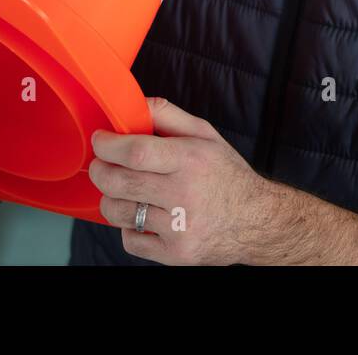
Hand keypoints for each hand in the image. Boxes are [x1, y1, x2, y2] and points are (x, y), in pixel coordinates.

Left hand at [88, 97, 275, 264]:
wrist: (258, 221)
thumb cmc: (227, 175)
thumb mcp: (206, 135)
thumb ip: (168, 115)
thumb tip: (134, 104)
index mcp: (191, 160)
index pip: (136, 152)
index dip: (108, 145)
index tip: (100, 140)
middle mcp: (185, 195)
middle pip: (120, 183)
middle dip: (100, 171)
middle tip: (100, 165)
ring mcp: (179, 228)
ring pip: (119, 213)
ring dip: (111, 199)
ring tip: (123, 191)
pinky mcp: (175, 254)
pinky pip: (130, 240)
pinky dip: (129, 228)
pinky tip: (144, 216)